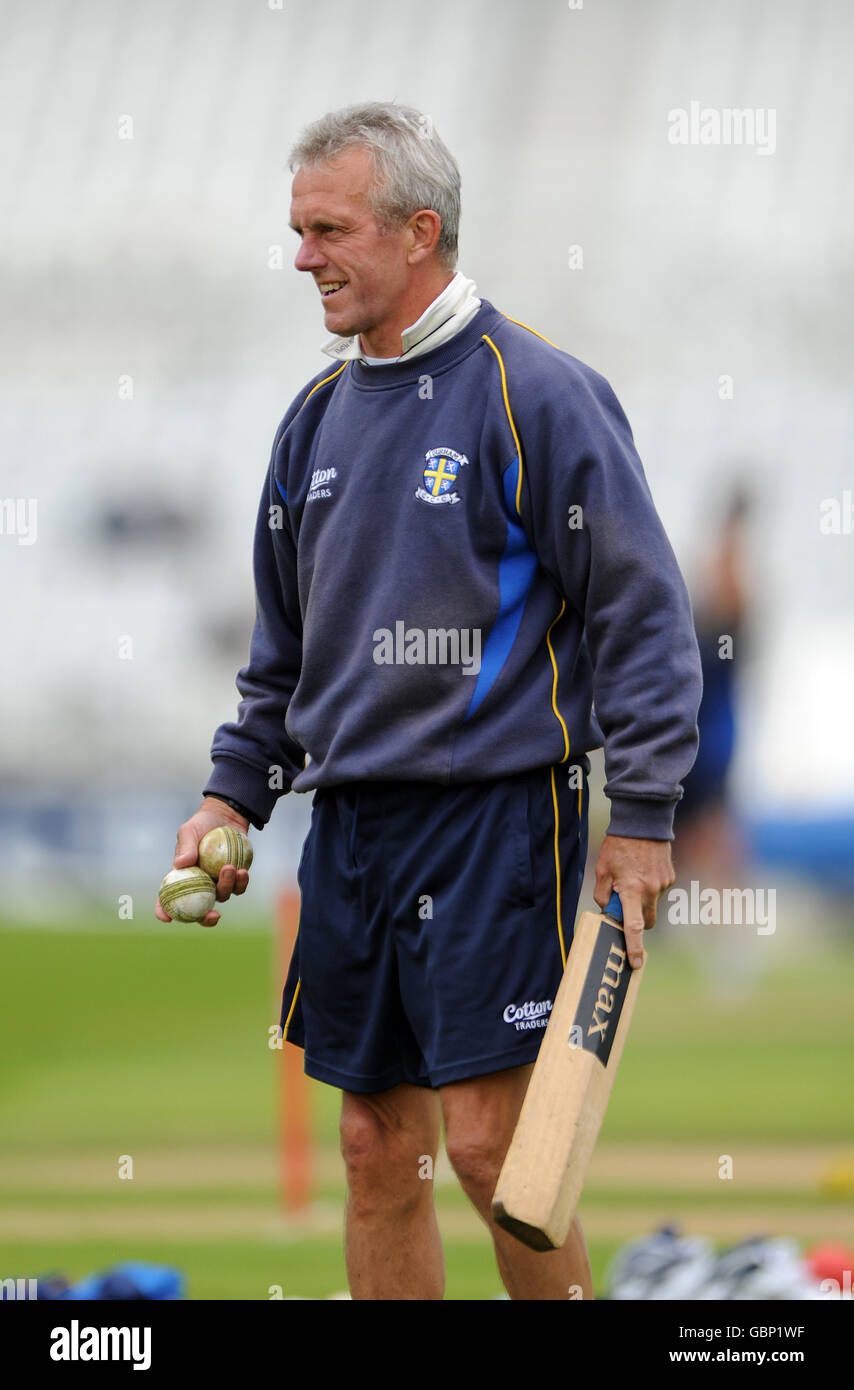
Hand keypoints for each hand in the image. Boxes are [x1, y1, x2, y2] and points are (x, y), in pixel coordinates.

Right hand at [155, 797, 251, 925]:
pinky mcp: (235, 877)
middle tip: (214, 915)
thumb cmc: (201, 824)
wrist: (225, 816)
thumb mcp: (189, 831)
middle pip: (199, 910)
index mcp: (182, 877)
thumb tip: (181, 864)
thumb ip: (185, 846)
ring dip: (226, 887)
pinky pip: (239, 887)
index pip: (168, 898)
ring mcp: (217, 882)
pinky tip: (243, 871)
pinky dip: (241, 882)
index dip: (164, 911)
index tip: (166, 918)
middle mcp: (199, 884)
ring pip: (222, 896)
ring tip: (229, 868)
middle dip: (206, 919)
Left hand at [593, 835, 674, 969]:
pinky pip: (659, 890)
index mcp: (632, 890)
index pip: (633, 926)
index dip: (634, 947)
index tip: (637, 963)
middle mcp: (651, 890)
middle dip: (637, 921)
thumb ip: (603, 894)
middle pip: (647, 921)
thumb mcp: (602, 869)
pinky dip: (650, 885)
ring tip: (632, 874)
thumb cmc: (618, 846)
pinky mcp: (670, 876)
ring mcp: (663, 884)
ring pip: (652, 903)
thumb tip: (609, 909)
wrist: (643, 822)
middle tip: (625, 905)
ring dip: (642, 898)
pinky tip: (642, 867)